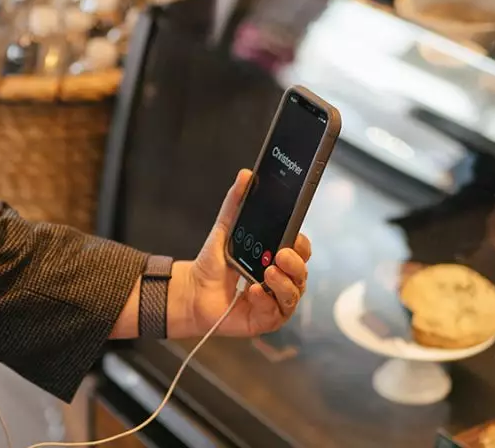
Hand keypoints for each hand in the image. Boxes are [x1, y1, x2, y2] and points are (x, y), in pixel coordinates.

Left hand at [170, 169, 311, 338]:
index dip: (301, 244)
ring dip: (284, 282)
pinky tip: (254, 292)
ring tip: (268, 272)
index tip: (293, 236)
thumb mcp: (224, 230)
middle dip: (296, 263)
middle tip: (280, 254)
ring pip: (294, 293)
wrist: (192, 292)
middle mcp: (281, 279)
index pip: (300, 250)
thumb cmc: (213, 264)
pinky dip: (267, 300)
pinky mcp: (266, 319)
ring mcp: (276, 300)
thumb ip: (235, 203)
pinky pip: (277, 312)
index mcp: (276, 257)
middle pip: (302, 271)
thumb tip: (245, 176)